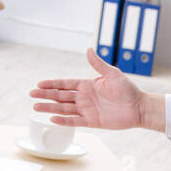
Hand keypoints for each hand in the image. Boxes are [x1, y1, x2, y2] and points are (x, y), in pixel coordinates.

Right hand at [30, 47, 149, 130]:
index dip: (52, 84)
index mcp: (87, 85)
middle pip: (60, 96)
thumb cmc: (128, 90)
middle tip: (31, 95)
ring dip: (50, 108)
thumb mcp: (112, 74)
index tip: (39, 84)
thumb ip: (98, 64)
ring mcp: (87, 110)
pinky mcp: (92, 121)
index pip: (65, 84)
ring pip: (64, 109)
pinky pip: (75, 121)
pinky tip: (52, 119)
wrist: (139, 107)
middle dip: (45, 95)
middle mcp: (84, 97)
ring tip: (35, 107)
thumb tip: (88, 49)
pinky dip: (64, 120)